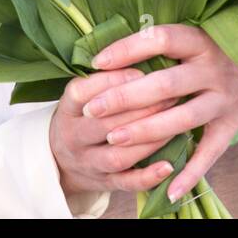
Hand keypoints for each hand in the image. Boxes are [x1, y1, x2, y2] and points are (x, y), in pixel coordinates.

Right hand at [48, 67, 181, 198]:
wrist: (61, 159)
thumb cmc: (84, 114)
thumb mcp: (84, 92)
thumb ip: (106, 77)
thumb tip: (145, 53)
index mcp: (68, 107)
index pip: (83, 92)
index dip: (113, 81)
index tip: (142, 72)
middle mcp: (73, 136)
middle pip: (105, 123)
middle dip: (142, 108)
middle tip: (173, 93)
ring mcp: (88, 163)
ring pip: (118, 155)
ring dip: (149, 140)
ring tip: (176, 124)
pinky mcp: (104, 183)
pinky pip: (127, 183)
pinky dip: (148, 176)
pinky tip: (169, 166)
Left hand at [85, 23, 237, 203]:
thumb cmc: (221, 46)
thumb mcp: (200, 32)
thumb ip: (165, 42)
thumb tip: (112, 49)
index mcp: (202, 41)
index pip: (161, 39)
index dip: (128, 49)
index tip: (98, 61)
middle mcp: (214, 70)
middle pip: (165, 84)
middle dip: (125, 98)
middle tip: (93, 110)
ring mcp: (224, 100)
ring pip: (181, 119)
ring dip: (145, 131)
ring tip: (113, 139)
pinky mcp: (231, 126)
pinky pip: (209, 153)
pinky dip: (190, 174)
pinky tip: (167, 190)